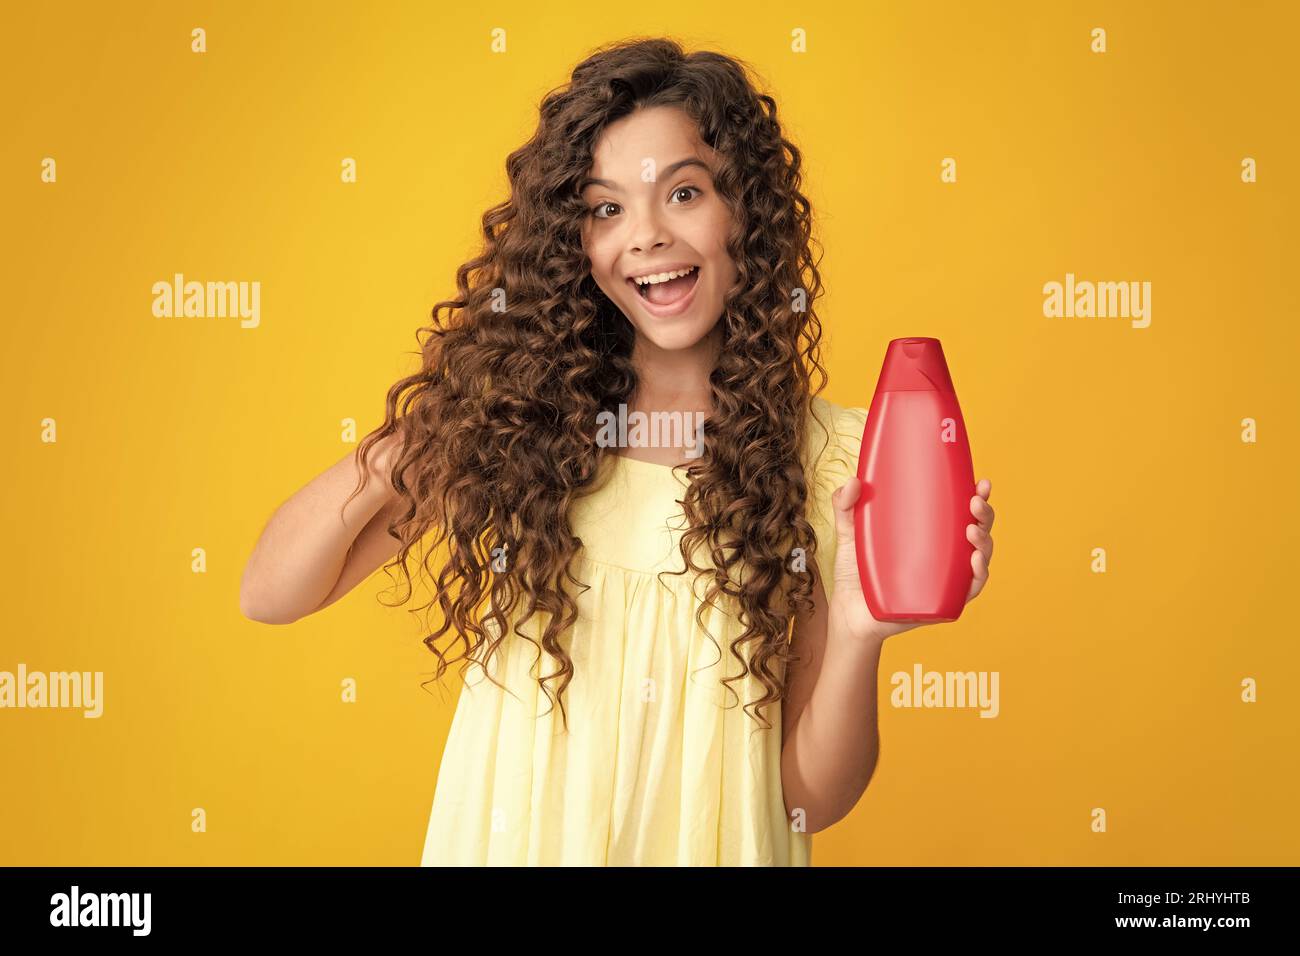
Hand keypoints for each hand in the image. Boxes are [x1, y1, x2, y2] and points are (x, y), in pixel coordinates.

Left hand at [829, 477, 994, 643]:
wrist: (847, 614)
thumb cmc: (853, 574)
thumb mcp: (849, 534)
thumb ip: (845, 505)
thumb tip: (853, 481)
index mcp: (929, 535)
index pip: (960, 512)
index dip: (977, 497)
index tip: (981, 482)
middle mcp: (943, 556)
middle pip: (976, 531)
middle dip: (984, 515)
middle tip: (974, 503)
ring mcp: (944, 579)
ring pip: (979, 558)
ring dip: (984, 542)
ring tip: (972, 530)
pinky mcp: (941, 603)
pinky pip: (969, 590)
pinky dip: (978, 575)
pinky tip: (974, 560)